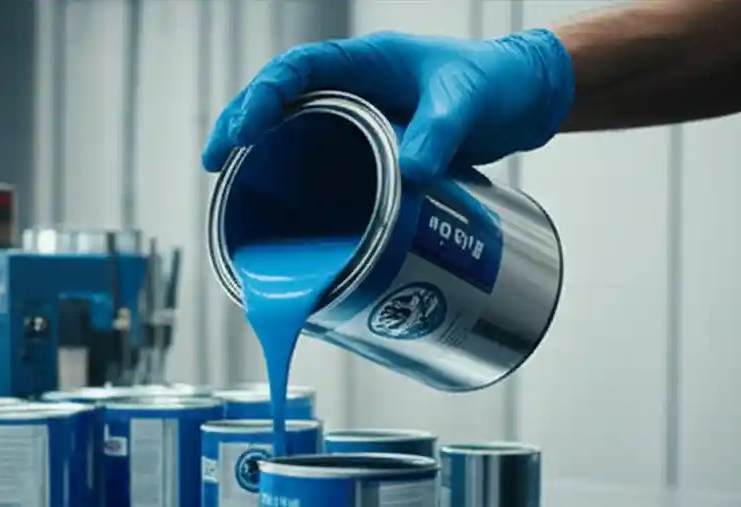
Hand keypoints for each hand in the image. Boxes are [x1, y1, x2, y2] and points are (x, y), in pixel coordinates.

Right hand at [201, 29, 574, 180]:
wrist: (525, 99)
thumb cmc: (496, 83)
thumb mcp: (467, 104)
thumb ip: (439, 133)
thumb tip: (411, 174)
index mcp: (365, 62)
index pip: (297, 70)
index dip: (263, 97)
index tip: (243, 131)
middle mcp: (355, 87)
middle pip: (281, 100)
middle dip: (241, 127)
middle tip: (215, 165)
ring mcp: (362, 118)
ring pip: (297, 131)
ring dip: (263, 157)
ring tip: (232, 191)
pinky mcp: (374, 147)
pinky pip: (325, 158)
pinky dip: (300, 179)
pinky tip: (287, 211)